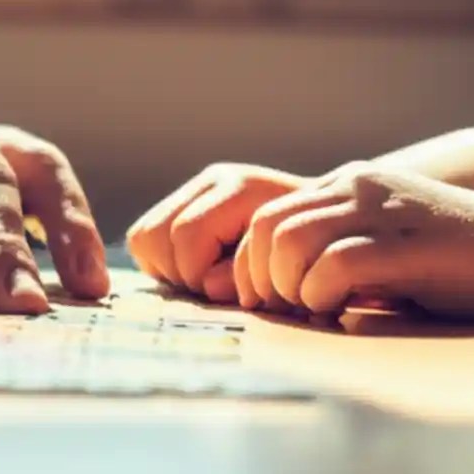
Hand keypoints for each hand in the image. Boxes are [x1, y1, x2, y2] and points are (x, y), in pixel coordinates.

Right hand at [126, 163, 305, 301]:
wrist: (329, 231)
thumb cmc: (313, 257)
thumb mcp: (288, 270)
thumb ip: (247, 275)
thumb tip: (210, 284)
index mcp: (241, 187)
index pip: (186, 234)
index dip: (199, 275)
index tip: (234, 293)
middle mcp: (213, 180)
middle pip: (156, 234)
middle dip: (180, 274)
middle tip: (215, 289)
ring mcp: (195, 189)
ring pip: (144, 236)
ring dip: (168, 269)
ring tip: (205, 280)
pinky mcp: (182, 204)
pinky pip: (144, 239)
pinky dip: (162, 263)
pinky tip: (196, 271)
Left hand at [234, 162, 473, 316]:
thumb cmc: (452, 264)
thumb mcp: (381, 243)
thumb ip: (333, 250)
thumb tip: (276, 291)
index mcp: (348, 185)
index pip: (266, 216)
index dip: (252, 264)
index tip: (267, 301)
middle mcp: (357, 188)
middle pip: (267, 226)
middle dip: (260, 277)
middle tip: (282, 310)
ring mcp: (381, 211)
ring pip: (290, 241)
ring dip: (288, 286)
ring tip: (312, 309)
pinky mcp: (404, 243)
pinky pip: (333, 265)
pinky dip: (321, 295)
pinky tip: (339, 312)